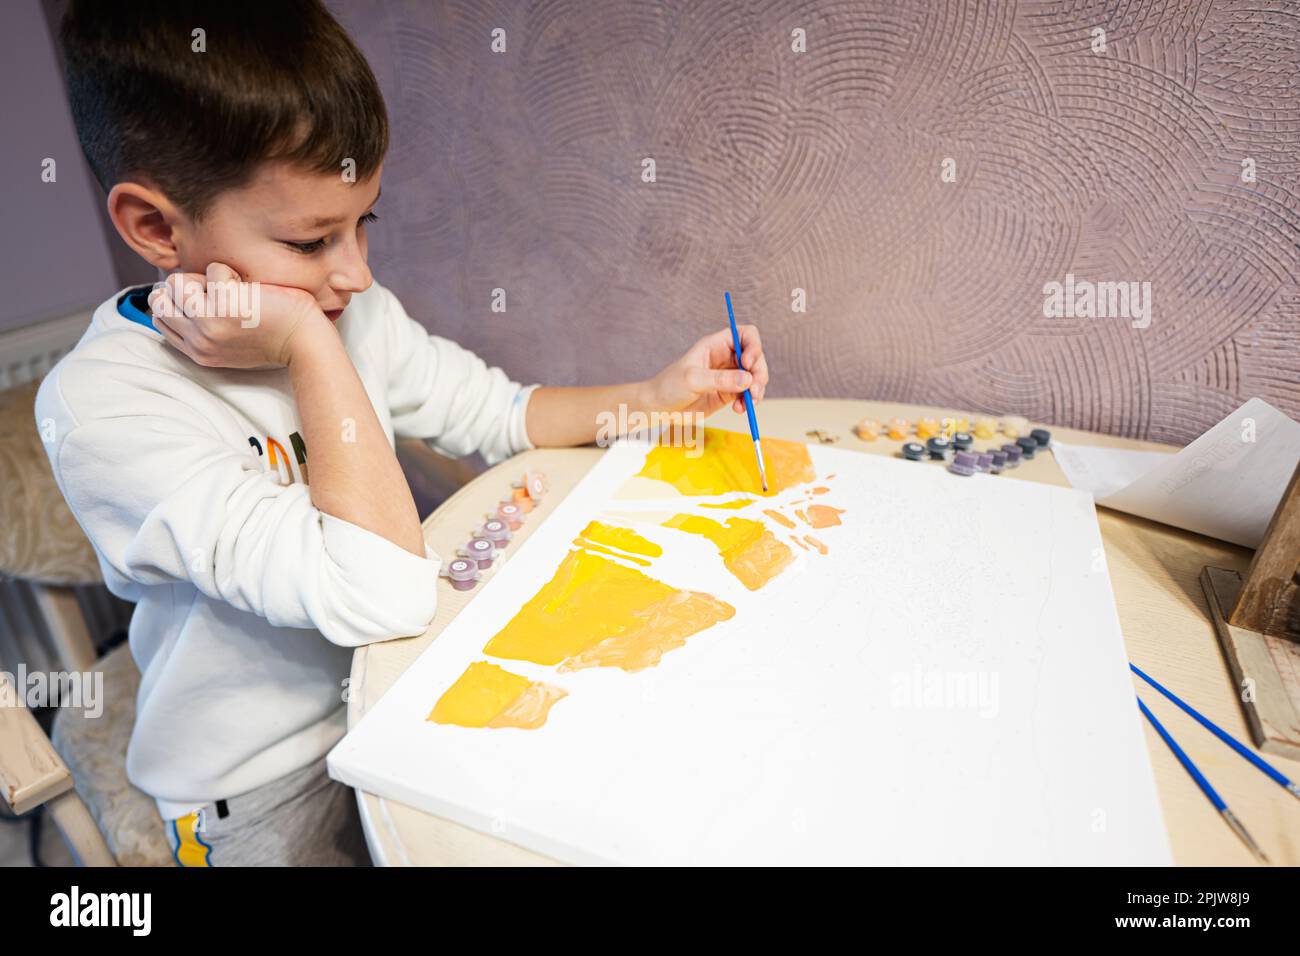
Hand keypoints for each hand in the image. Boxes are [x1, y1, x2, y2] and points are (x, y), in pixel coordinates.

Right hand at [148, 263, 325, 368]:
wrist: (306, 344)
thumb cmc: (276, 338)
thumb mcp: (231, 345)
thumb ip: (205, 330)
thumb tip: (183, 295)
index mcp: (198, 352)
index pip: (160, 319)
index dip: (178, 301)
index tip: (205, 299)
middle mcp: (199, 340)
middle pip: (160, 298)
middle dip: (185, 287)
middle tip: (218, 292)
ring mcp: (209, 322)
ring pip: (177, 281)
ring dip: (205, 278)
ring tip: (234, 290)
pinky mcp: (226, 303)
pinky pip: (214, 269)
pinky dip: (232, 271)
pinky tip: (252, 289)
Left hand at [642, 325, 768, 417]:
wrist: (660, 408)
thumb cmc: (669, 386)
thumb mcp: (693, 380)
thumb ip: (720, 379)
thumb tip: (748, 379)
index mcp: (716, 345)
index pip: (745, 335)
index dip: (753, 346)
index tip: (748, 363)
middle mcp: (726, 358)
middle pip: (756, 357)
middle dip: (759, 373)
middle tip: (754, 390)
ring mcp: (729, 376)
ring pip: (755, 377)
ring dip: (757, 390)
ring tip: (748, 404)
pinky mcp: (729, 393)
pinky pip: (748, 395)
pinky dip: (749, 402)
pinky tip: (740, 410)